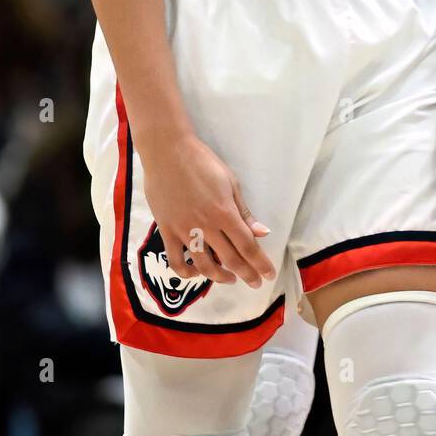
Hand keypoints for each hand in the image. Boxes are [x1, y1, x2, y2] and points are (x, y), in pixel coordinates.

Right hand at [138, 132, 276, 287]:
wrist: (168, 152)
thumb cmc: (202, 162)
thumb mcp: (230, 182)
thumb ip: (244, 212)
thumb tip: (262, 232)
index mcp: (225, 213)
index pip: (248, 246)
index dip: (260, 263)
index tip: (268, 275)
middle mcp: (206, 227)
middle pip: (231, 259)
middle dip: (247, 274)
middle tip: (255, 283)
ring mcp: (185, 231)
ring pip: (205, 265)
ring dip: (220, 277)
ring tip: (230, 279)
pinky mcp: (167, 230)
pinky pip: (176, 260)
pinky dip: (187, 272)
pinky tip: (196, 272)